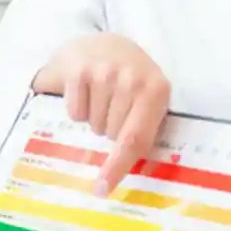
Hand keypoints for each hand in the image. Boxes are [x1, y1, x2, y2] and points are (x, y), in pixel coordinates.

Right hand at [34, 33, 170, 194]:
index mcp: (156, 90)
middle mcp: (131, 79)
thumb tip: (134, 174)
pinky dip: (78, 108)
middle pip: (111, 135)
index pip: (135, 139)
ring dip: (95, 118)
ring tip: (101, 97)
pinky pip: (75, 112)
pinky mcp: (79, 70)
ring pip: (92, 124)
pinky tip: (86, 91)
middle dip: (110, 130)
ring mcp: (104, 73)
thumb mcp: (148, 96)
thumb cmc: (130, 77)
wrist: (104, 41)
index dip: (118, 167)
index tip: (103, 189)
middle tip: (113, 109)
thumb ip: (146, 128)